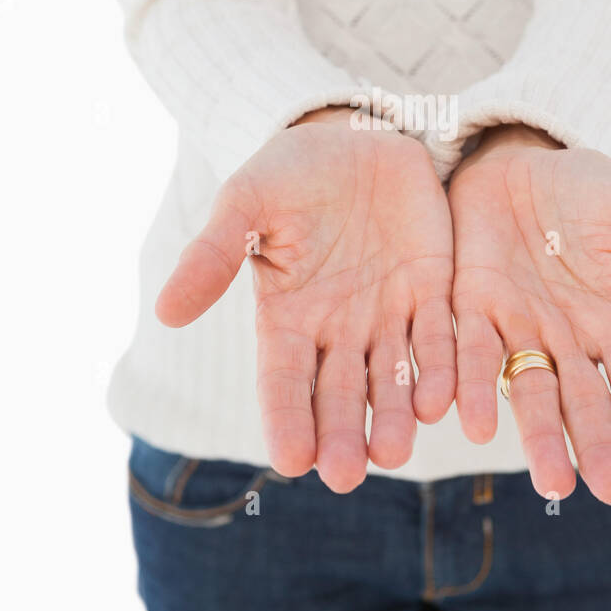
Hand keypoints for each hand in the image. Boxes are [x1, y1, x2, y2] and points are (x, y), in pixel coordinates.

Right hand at [156, 108, 454, 491]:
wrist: (352, 136)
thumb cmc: (288, 172)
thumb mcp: (245, 204)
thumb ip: (213, 255)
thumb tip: (167, 311)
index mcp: (287, 318)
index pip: (283, 383)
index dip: (286, 419)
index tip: (290, 460)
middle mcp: (338, 331)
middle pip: (340, 395)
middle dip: (343, 435)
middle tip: (347, 475)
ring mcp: (388, 315)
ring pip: (393, 381)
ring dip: (395, 417)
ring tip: (394, 451)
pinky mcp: (432, 291)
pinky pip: (439, 339)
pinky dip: (442, 371)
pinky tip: (444, 401)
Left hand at [448, 125, 610, 505]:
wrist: (519, 158)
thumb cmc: (592, 192)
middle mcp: (566, 340)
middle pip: (581, 402)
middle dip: (595, 444)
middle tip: (609, 490)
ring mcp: (516, 328)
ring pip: (525, 391)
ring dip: (537, 434)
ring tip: (550, 479)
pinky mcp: (468, 309)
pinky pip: (465, 352)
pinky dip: (467, 385)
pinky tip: (468, 420)